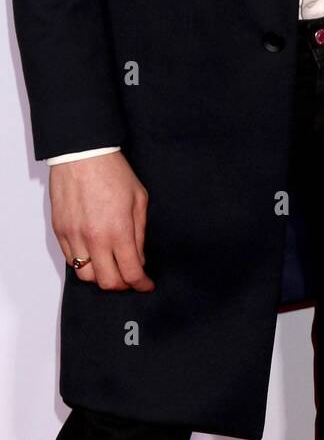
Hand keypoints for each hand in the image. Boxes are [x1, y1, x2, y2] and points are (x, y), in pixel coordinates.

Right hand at [50, 151, 154, 291]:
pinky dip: (84, 264)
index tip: (146, 284)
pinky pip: (70, 260)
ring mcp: (74, 237)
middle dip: (123, 285)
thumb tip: (138, 257)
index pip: (131, 272)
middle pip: (107, 282)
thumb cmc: (112, 171)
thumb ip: (139, 232)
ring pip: (85, 276)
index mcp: (118, 230)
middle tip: (130, 277)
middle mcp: (94, 239)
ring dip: (100, 276)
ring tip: (111, 266)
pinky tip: (94, 254)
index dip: (141, 284)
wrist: (82, 154)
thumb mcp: (139, 198)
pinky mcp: (60, 232)